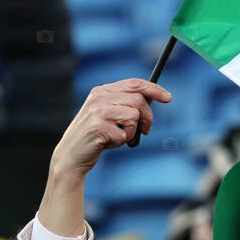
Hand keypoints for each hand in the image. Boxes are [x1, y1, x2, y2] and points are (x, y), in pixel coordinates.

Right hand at [38, 79, 171, 237]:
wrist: (71, 155)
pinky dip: (122, 142)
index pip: (134, 83)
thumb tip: (153, 98)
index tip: (168, 98)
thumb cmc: (95, 136)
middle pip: (139, 100)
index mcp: (102, 91)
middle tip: (146, 130)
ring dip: (132, 131)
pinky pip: (125, 134)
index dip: (154, 89)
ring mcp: (97, 111)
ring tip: (118, 137)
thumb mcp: (108, 114)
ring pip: (134, 116)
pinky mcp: (98, 127)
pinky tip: (108, 144)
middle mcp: (99, 97)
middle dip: (147, 117)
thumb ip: (125, 104)